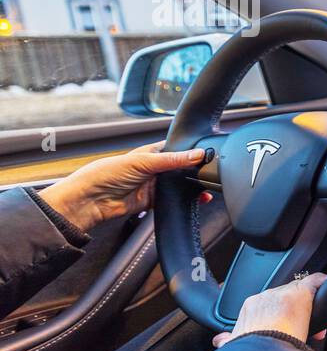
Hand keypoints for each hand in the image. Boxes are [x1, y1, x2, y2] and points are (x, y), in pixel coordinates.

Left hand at [40, 142, 208, 233]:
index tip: (208, 154)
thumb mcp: (143, 162)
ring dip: (191, 187)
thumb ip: (172, 159)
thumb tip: (197, 154)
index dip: (192, 151)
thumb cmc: (106, 174)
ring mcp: (153, 185)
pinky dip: (183, 200)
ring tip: (206, 187)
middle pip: (181, 169)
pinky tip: (195, 199)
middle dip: (194, 171)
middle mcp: (154, 168)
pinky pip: (173, 200)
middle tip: (211, 173)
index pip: (177, 149)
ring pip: (179, 185)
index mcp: (151, 153)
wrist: (91, 201)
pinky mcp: (152, 201)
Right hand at [212, 273, 326, 348]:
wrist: (266, 350)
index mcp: (249, 308)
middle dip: (298, 317)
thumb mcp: (236, 346)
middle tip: (310, 333)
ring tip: (321, 327)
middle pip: (286, 301)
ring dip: (311, 310)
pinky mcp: (301, 293)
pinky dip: (322, 284)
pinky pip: (315, 282)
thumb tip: (220, 340)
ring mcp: (283, 294)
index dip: (280, 319)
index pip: (269, 307)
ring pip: (301, 295)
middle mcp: (265, 297)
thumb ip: (228, 340)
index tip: (286, 332)